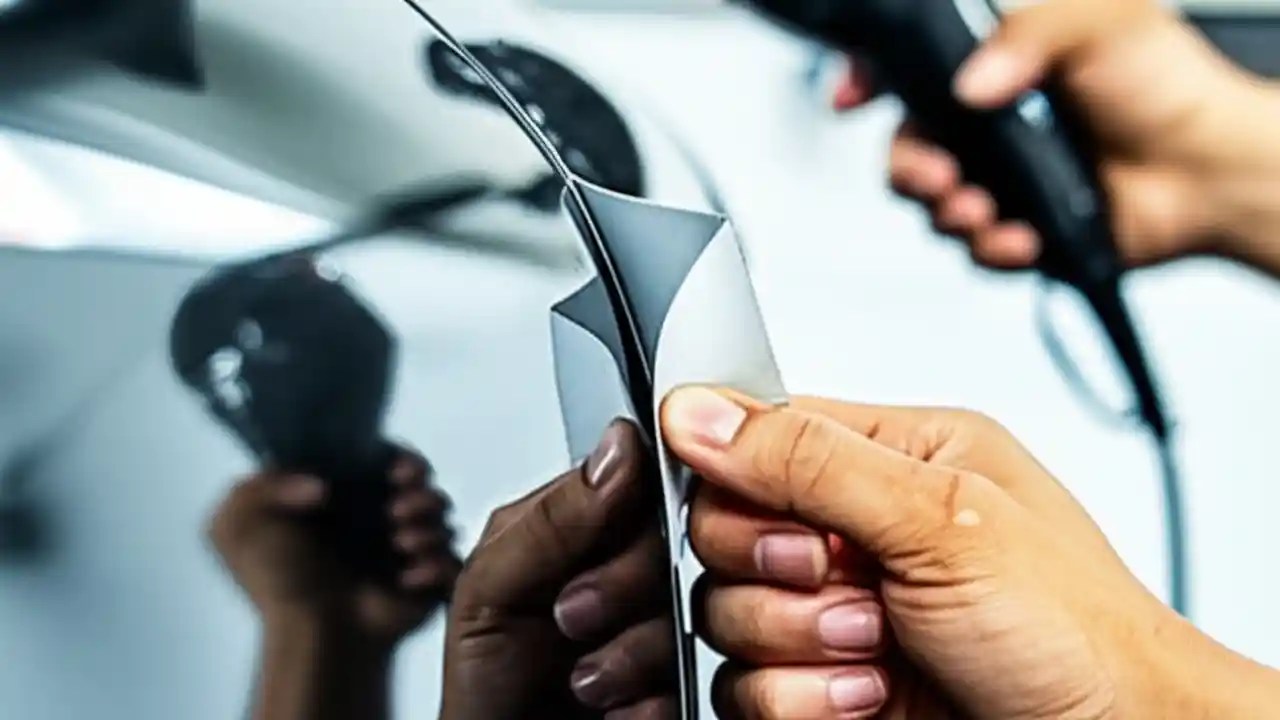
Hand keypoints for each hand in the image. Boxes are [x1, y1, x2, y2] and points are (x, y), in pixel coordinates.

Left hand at [208, 446, 458, 648]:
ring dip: (429, 524)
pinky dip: (436, 563)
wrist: (312, 634)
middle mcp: (377, 516)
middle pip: (421, 484)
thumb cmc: (278, 581)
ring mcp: (407, 547)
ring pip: (442, 516)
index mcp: (342, 494)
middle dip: (419, 491)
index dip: (398, 458)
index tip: (399, 469)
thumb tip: (320, 484)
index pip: (383, 458)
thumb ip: (263, 483)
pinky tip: (408, 576)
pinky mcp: (428, 579)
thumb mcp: (237, 523)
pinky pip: (453, 559)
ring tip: (401, 543)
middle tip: (399, 509)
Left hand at [440, 420, 677, 719]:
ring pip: (696, 605)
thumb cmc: (483, 686)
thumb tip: (620, 449)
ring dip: (634, 654)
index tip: (604, 551)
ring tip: (585, 681)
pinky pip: (702, 669)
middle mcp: (620, 564)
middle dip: (623, 589)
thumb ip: (552, 520)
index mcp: (575, 524)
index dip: (637, 509)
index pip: (639, 478)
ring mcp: (655, 617)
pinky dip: (651, 698)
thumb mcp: (490, 592)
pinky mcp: (680, 672)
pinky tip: (613, 707)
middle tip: (572, 619)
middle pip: (675, 539)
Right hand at [663, 387, 1279, 718]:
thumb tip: (699, 412)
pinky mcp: (823, 685)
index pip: (757, 438)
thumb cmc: (1076, 632)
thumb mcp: (943, 518)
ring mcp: (838, 611)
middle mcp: (857, 530)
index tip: (790, 524)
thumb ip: (810, 459)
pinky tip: (866, 697)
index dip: (745, 484)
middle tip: (849, 586)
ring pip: (726, 613)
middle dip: (776, 573)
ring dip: (796, 643)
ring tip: (876, 649)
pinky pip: (745, 687)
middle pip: (726, 529)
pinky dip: (798, 700)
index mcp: (894, 456)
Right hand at [838, 0, 1279, 274]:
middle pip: (906, 149)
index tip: (853, 98)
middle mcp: (990, 129)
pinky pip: (975, 253)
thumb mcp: (1098, 24)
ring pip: (933, 208)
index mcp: (996, 70)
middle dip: (908, 167)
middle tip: (936, 173)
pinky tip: (1021, 236)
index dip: (869, 83)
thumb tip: (969, 84)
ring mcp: (1001, 183)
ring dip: (948, 213)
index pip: (911, 73)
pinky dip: (992, 249)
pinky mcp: (1018, 232)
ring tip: (982, 207)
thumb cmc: (1168, 88)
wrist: (1210, 170)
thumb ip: (1025, 35)